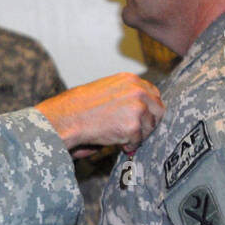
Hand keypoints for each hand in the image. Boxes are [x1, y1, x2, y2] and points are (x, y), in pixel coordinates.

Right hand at [35, 73, 163, 153]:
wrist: (67, 118)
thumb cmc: (79, 106)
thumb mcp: (106, 89)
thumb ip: (125, 95)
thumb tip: (138, 109)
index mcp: (131, 80)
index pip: (153, 94)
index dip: (149, 109)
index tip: (143, 118)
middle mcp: (138, 91)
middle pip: (158, 110)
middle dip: (149, 123)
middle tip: (136, 133)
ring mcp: (138, 109)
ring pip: (150, 127)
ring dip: (137, 135)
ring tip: (119, 136)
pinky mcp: (134, 127)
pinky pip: (138, 141)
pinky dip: (128, 145)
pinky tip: (115, 141)